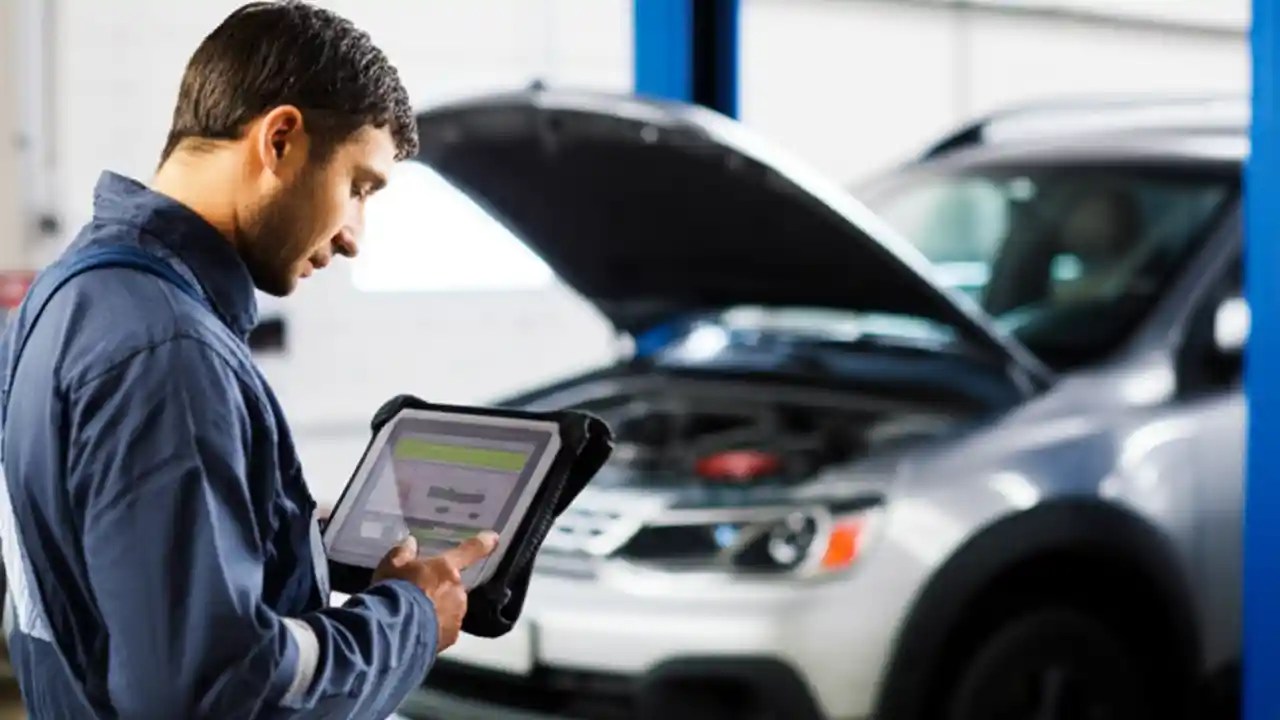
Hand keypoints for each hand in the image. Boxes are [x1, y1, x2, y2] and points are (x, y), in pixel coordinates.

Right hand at [372, 531, 499, 652]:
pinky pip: (444, 630)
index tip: (494, 538)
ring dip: (437, 611)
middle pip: (454, 586)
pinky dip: (434, 629)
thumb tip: (411, 543)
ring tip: (413, 617)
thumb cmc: (394, 591)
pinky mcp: (450, 638)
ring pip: (451, 609)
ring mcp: (456, 617)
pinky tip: (416, 632)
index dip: (482, 544)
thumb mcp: (391, 566)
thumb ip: (403, 553)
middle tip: (418, 596)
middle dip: (441, 589)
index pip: (468, 551)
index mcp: (446, 569)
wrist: (394, 632)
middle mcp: (457, 591)